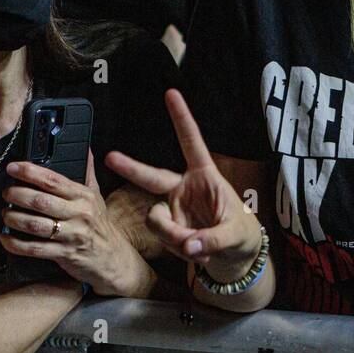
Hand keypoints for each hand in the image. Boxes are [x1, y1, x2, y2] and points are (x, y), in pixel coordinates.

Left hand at [0, 152, 150, 297]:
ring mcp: (71, 235)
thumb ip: (88, 172)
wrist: (113, 258)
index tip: (12, 168)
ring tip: (5, 214)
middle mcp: (78, 214)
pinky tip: (5, 239)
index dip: (30, 172)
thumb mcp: (96, 197)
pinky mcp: (65, 254)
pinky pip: (35, 249)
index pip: (53, 180)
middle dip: (17, 195)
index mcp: (83, 196)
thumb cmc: (99, 225)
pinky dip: (16, 244)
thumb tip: (86, 149)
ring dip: (14, 218)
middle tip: (6, 193)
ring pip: (35, 225)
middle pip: (41, 201)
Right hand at [105, 89, 262, 283]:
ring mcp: (173, 210)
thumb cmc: (242, 236)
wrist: (236, 260)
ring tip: (199, 246)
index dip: (181, 118)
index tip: (171, 93)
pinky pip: (162, 237)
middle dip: (131, 168)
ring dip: (174, 235)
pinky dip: (177, 248)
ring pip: (156, 219)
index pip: (191, 143)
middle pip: (152, 176)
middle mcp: (183, 189)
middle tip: (111, 157)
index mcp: (205, 176)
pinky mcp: (168, 229)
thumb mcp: (236, 235)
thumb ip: (213, 240)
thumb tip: (189, 246)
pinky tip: (195, 252)